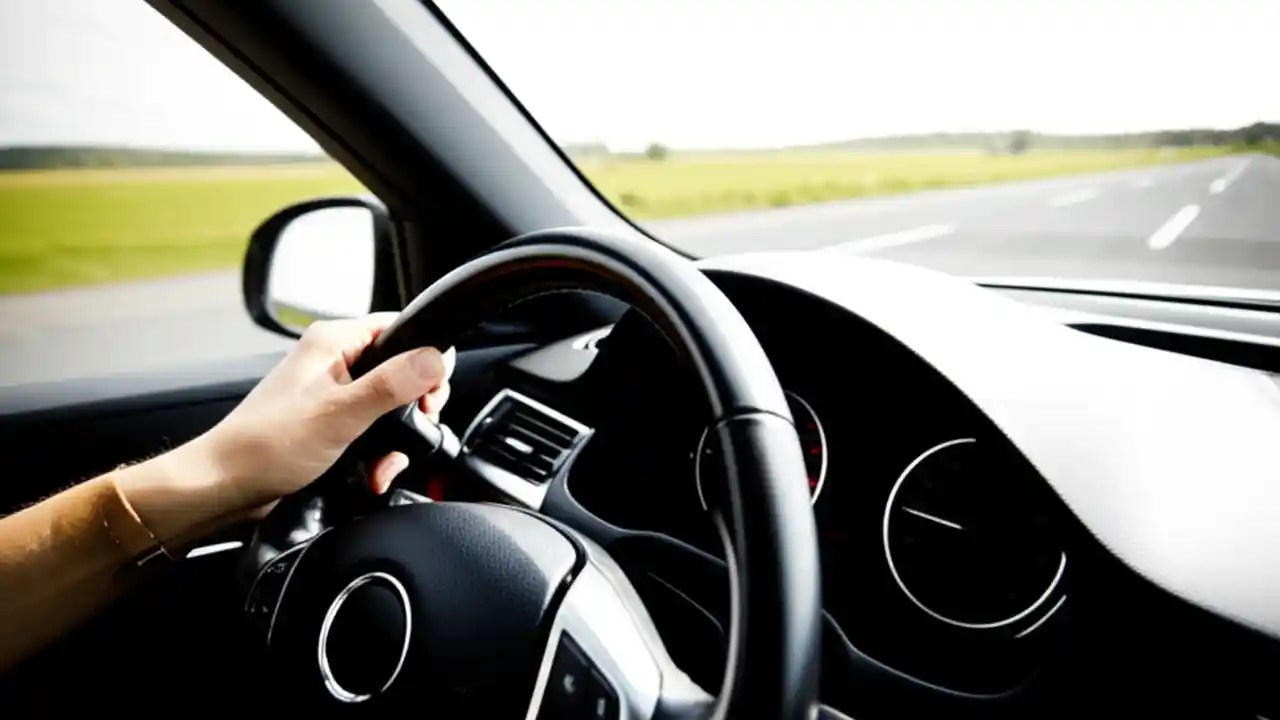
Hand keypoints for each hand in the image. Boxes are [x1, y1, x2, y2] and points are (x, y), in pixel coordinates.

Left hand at [191, 313, 452, 510]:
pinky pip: (373, 428)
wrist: (226, 485)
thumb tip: (435, 359)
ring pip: (391, 405)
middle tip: (416, 426)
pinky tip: (373, 472)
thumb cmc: (265, 447)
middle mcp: (333, 361)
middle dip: (414, 407)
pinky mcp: (330, 421)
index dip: (426, 358)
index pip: (401, 328)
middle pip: (402, 369)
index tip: (430, 394)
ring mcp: (332, 392)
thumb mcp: (340, 414)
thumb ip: (391, 385)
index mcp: (333, 342)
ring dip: (396, 438)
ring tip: (385, 463)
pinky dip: (379, 452)